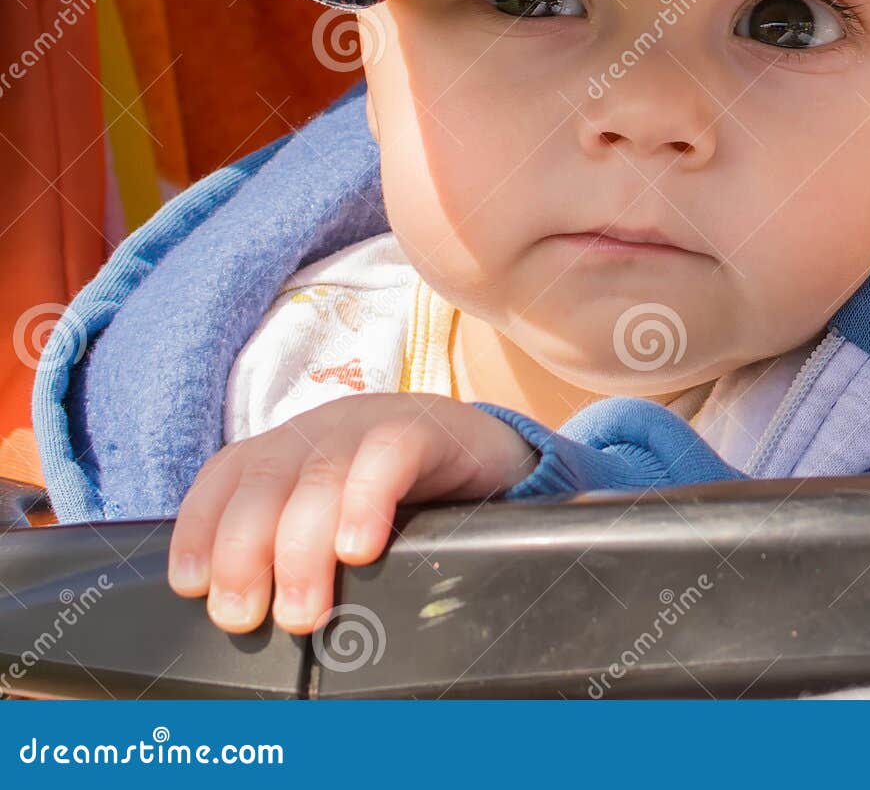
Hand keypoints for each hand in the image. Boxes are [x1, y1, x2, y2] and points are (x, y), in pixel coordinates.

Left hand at [167, 392, 535, 634]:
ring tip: (302, 611)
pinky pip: (388, 456)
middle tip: (242, 617)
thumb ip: (297, 556)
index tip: (192, 586)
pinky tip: (359, 549)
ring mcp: (372, 424)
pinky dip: (365, 501)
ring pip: (319, 475)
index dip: (199, 527)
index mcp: (288, 451)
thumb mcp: (339, 526)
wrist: (492, 454)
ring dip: (300, 548)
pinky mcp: (427, 427)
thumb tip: (255, 628)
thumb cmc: (409, 505)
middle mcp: (320, 431)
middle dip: (242, 551)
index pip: (225, 478)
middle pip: (262, 481)